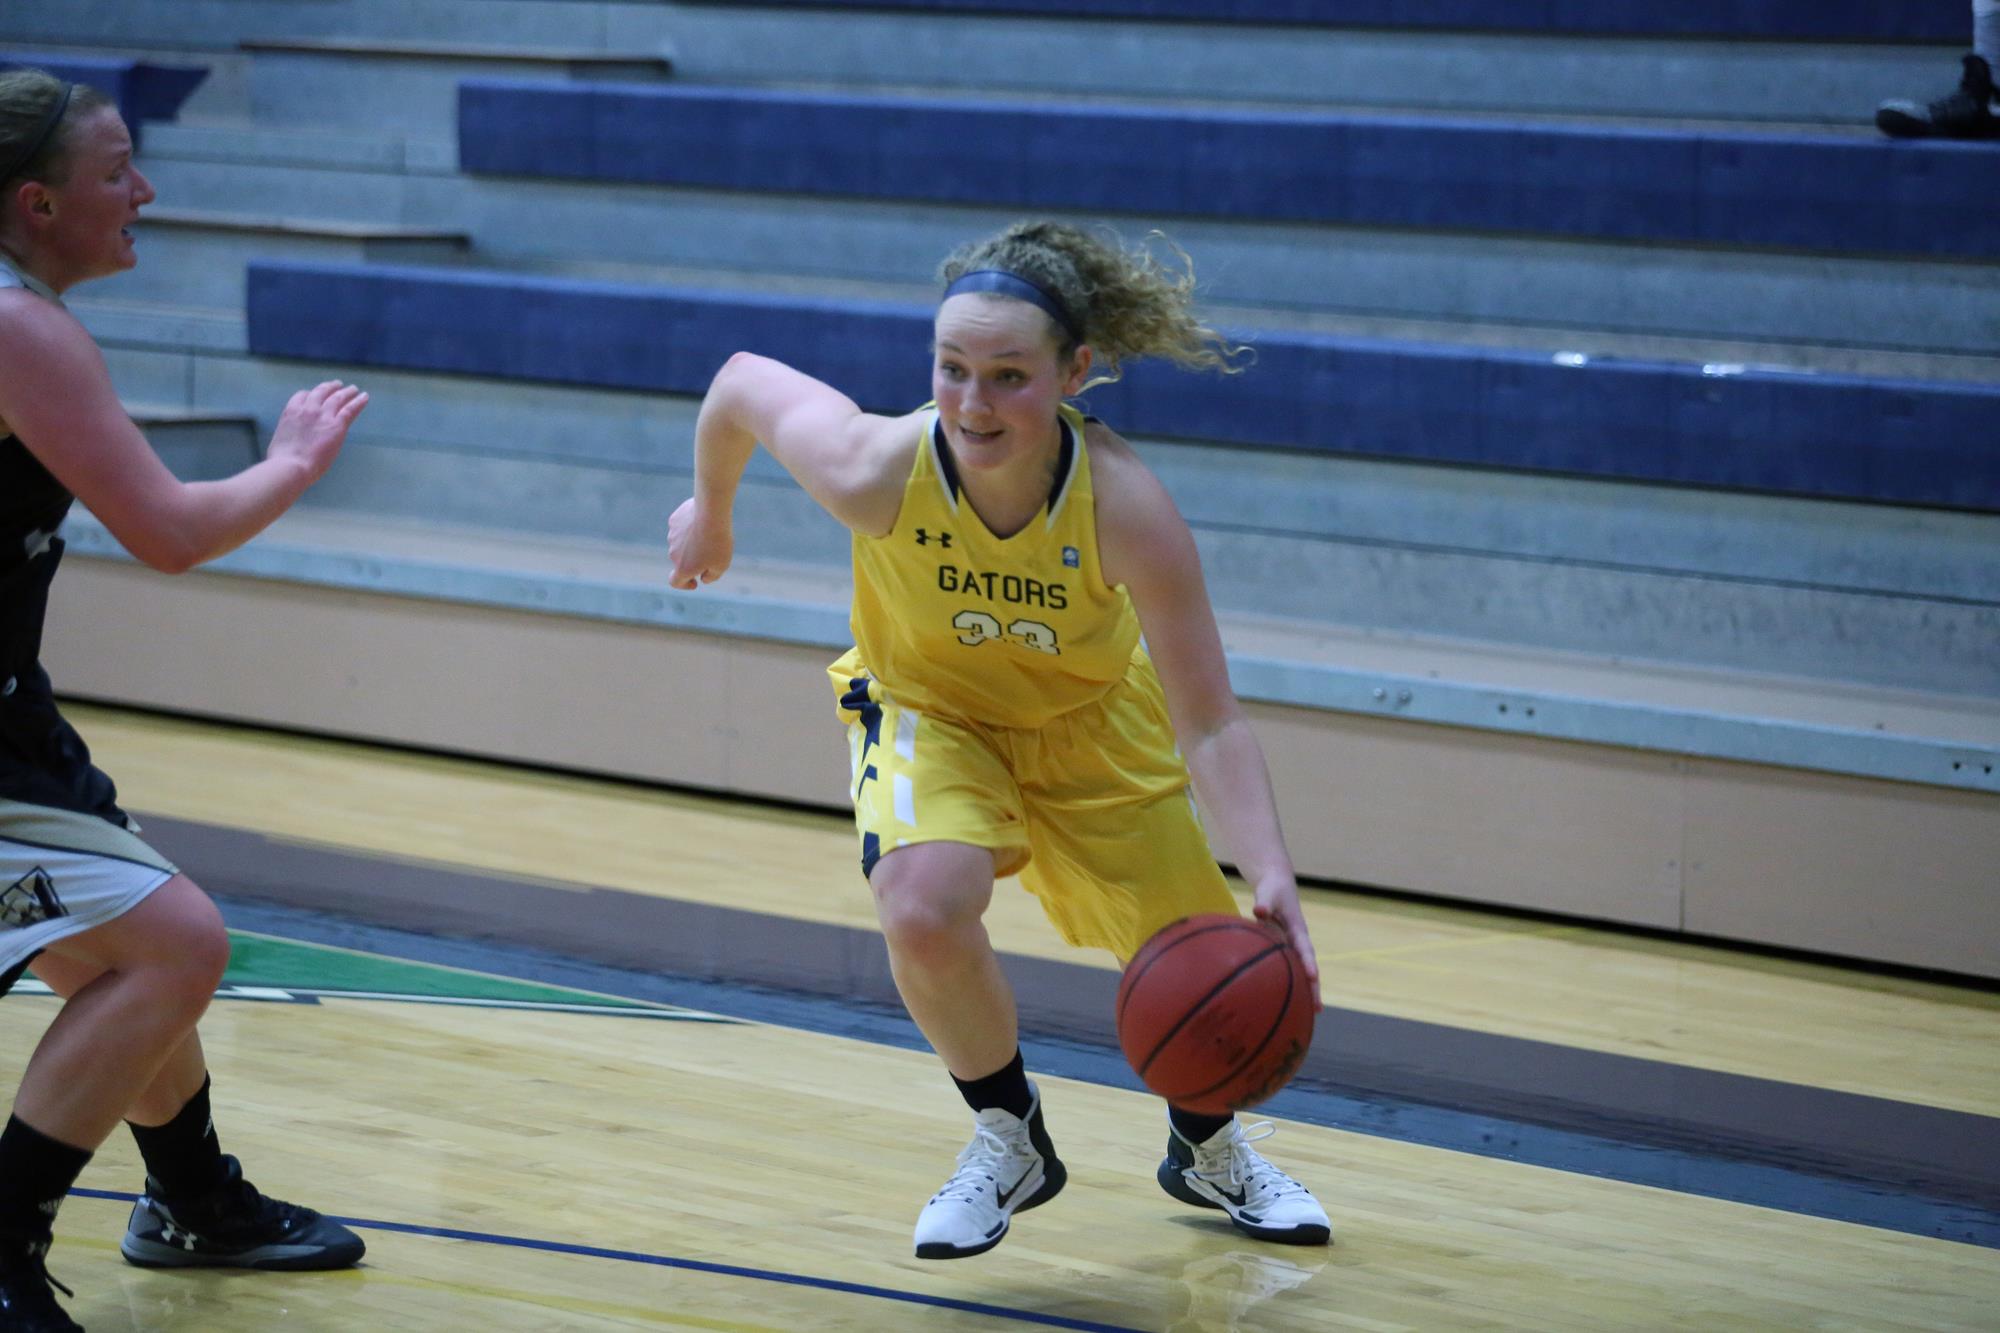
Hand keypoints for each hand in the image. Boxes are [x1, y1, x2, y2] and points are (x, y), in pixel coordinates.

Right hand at [266, 380, 366, 484]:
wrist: (291, 466)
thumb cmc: (282, 460)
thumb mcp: (281, 439)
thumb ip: (291, 433)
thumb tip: (294, 440)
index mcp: (291, 411)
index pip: (302, 395)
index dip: (310, 393)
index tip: (316, 393)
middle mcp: (307, 409)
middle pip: (321, 392)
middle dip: (330, 387)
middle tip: (338, 384)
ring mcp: (323, 416)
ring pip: (338, 398)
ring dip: (347, 392)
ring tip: (353, 389)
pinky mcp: (337, 425)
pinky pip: (350, 409)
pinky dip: (359, 402)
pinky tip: (365, 397)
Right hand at [667, 496, 731, 588]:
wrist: (711, 512)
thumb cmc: (718, 541)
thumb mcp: (722, 564)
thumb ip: (711, 576)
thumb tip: (703, 578)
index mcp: (683, 568)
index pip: (675, 582)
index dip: (684, 585)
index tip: (694, 581)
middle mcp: (673, 554)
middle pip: (682, 560)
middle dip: (694, 559)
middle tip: (713, 550)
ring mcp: (672, 536)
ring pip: (682, 542)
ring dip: (693, 541)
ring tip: (710, 532)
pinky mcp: (674, 521)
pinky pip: (682, 527)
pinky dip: (690, 526)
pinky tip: (703, 520)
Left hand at [1253, 877, 1322, 1008]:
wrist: (1277, 886)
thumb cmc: (1271, 890)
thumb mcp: (1268, 893)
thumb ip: (1264, 902)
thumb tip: (1258, 910)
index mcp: (1298, 929)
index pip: (1305, 948)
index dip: (1309, 962)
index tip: (1313, 976)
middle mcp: (1299, 942)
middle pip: (1309, 967)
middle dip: (1314, 987)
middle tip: (1318, 1008)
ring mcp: (1293, 947)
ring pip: (1302, 972)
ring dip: (1306, 991)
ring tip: (1310, 1015)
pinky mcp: (1285, 950)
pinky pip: (1290, 970)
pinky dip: (1291, 984)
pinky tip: (1285, 1003)